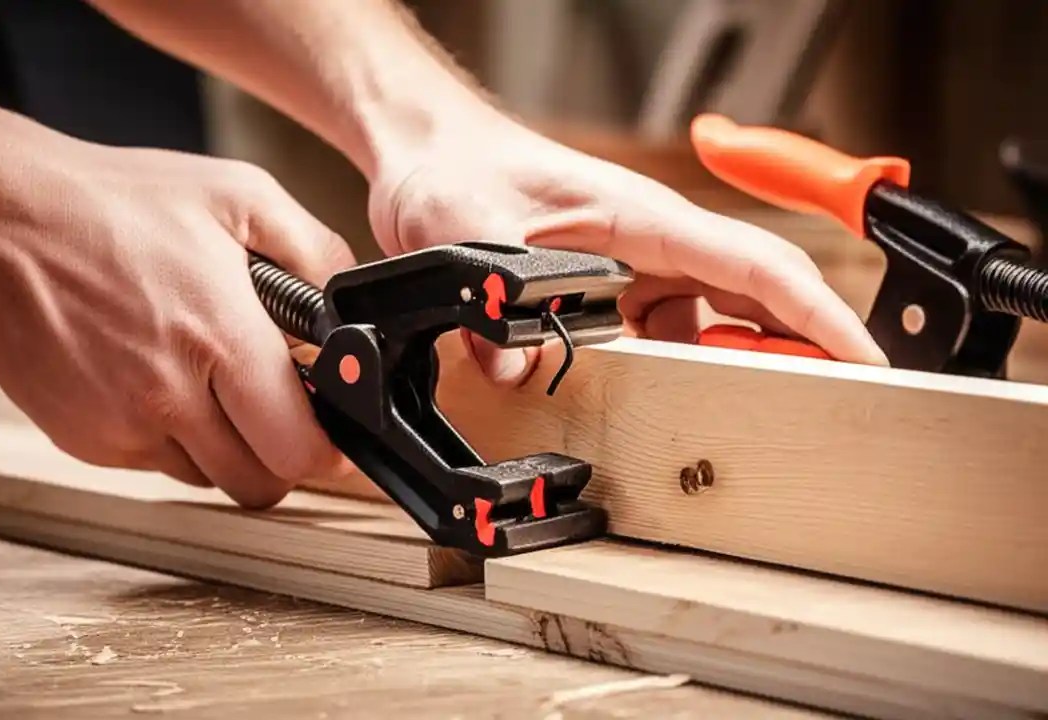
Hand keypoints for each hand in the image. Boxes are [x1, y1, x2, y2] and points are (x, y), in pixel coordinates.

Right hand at [0, 135, 353, 507]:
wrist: (1, 223)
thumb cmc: (121, 203)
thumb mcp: (240, 196)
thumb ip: (316, 252)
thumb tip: (354, 305)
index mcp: (221, 338)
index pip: (300, 448)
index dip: (326, 445)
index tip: (327, 425)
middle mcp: (171, 396)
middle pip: (260, 482)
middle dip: (281, 454)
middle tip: (276, 409)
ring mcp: (122, 427)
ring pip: (209, 479)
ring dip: (224, 448)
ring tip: (207, 381)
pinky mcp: (86, 441)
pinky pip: (155, 465)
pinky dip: (170, 437)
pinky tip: (156, 378)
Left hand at [368, 112, 886, 383]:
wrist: (429, 155)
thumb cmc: (461, 166)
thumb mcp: (469, 231)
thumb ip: (497, 302)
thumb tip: (519, 372)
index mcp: (647, 220)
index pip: (760, 267)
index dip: (821, 317)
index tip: (867, 361)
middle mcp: (653, 249)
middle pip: (753, 308)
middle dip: (788, 363)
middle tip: (808, 426)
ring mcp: (634, 275)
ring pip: (706, 336)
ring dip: (718, 381)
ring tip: (724, 431)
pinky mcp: (608, 298)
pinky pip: (655, 346)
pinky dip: (663, 381)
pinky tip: (647, 411)